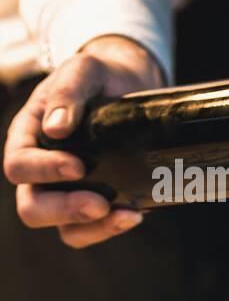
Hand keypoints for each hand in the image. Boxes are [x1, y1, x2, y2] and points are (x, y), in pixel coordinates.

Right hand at [4, 35, 164, 247]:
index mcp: (29, 138)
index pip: (19, 165)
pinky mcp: (99, 203)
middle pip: (33, 207)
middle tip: (100, 204)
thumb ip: (68, 91)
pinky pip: (95, 229)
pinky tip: (136, 214)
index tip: (78, 166)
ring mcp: (69, 191)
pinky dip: (113, 228)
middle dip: (65, 210)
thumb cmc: (99, 77)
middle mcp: (43, 172)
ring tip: (127, 215)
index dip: (44, 171)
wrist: (131, 86)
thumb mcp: (83, 71)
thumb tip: (56, 127)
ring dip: (94, 228)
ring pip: (65, 228)